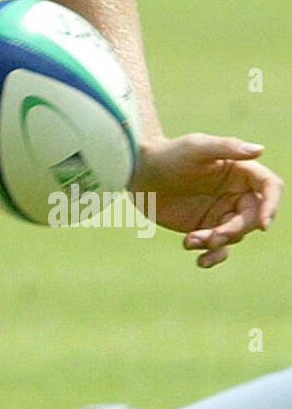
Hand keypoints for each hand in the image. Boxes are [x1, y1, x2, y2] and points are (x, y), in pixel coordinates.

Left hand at [129, 135, 281, 267]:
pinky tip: (200, 260)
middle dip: (235, 230)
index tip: (261, 225)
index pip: (270, 187)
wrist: (138, 172)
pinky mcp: (206, 228)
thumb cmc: (168, 154)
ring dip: (216, 242)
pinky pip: (219, 248)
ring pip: (234, 235)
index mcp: (240, 171)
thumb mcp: (196, 147)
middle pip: (253, 217)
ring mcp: (222, 212)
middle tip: (211, 236)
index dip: (271, 205)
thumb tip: (259, 149)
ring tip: (190, 240)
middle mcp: (236, 193)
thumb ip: (227, 147)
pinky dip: (213, 256)